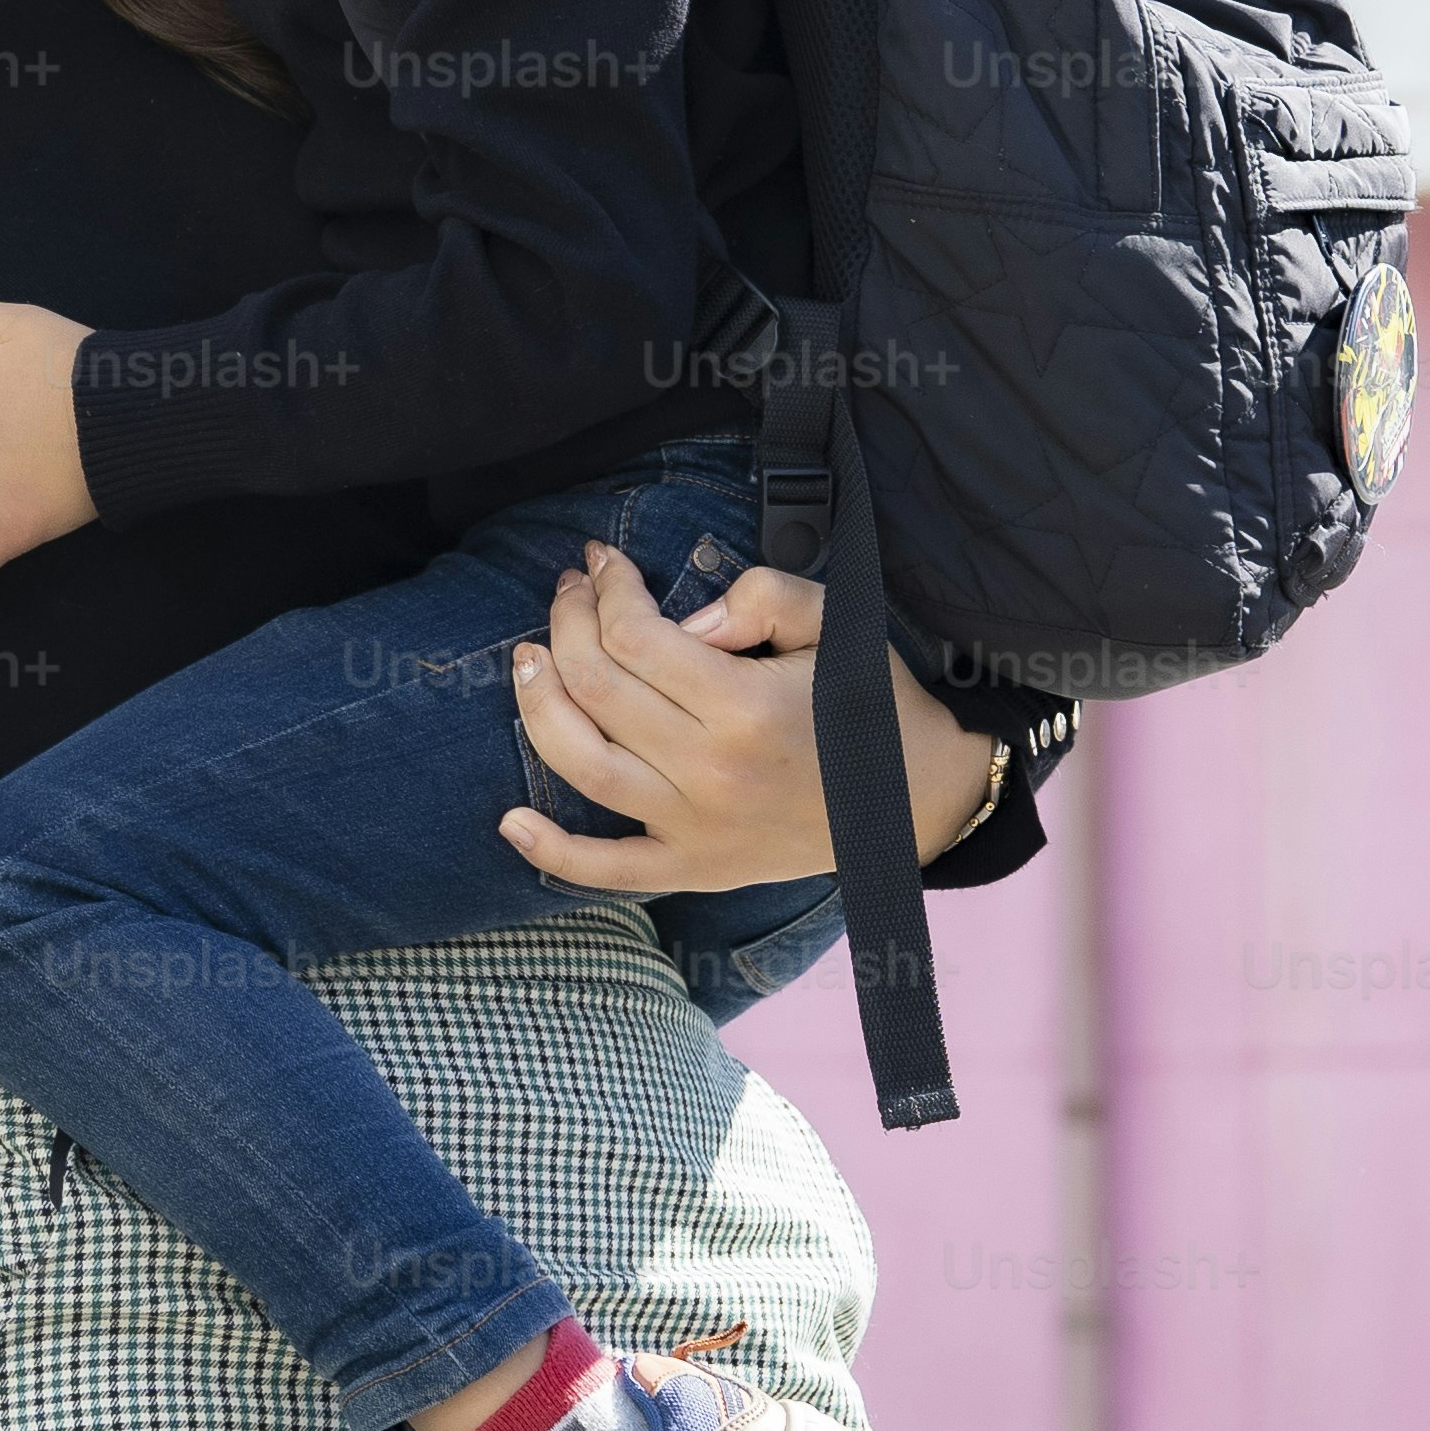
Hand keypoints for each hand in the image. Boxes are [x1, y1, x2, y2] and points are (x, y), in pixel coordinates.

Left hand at [496, 556, 1003, 893]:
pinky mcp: (695, 870)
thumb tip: (681, 621)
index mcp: (745, 706)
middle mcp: (711, 771)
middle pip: (596, 689)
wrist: (919, 800)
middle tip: (567, 593)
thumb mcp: (833, 623)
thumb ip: (759, 598)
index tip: (600, 559)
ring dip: (537, 706)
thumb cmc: (871, 703)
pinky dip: (551, 853)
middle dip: (565, 625)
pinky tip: (510, 821)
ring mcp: (697, 829)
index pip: (635, 637)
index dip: (606, 588)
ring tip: (527, 660)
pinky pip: (607, 871)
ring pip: (582, 765)